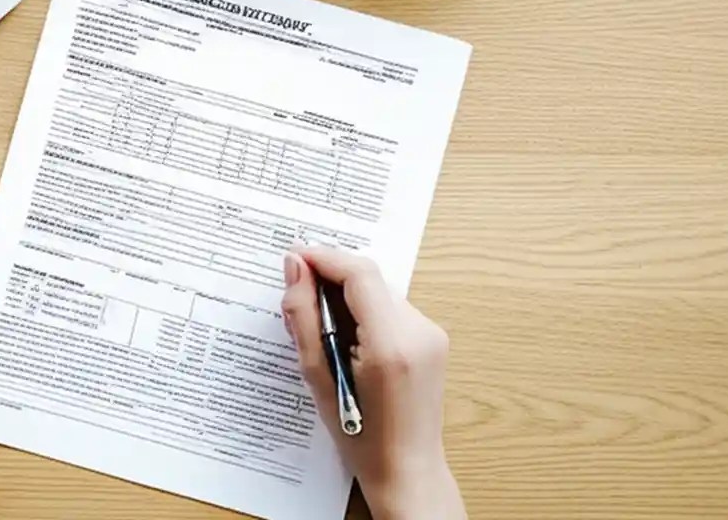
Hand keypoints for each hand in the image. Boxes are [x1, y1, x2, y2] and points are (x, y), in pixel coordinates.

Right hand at [281, 247, 465, 519]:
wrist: (407, 470)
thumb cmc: (359, 435)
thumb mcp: (318, 376)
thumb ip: (304, 316)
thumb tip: (294, 268)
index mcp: (391, 343)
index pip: (358, 273)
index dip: (323, 257)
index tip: (294, 259)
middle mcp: (419, 331)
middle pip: (368, 279)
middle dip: (330, 279)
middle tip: (297, 301)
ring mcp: (432, 334)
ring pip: (378, 292)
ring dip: (346, 298)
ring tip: (321, 332)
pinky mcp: (433, 339)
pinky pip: (391, 309)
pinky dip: (364, 312)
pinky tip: (347, 342)